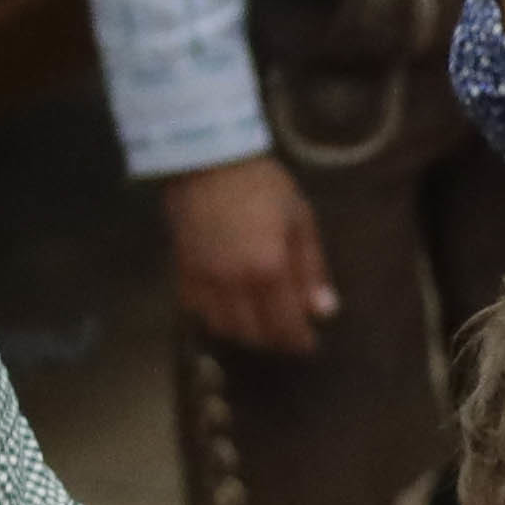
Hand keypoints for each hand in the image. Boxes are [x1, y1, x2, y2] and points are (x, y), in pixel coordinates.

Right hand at [161, 156, 332, 355]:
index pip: (285, 325)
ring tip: (261, 323)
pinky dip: (214, 316)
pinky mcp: (180, 269)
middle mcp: (232, 282)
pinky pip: (195, 308)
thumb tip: (324, 311)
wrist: (206, 160)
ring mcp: (202, 277)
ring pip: (221, 326)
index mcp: (268, 270)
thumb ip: (312, 271)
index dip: (298, 341)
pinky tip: (229, 307)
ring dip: (243, 332)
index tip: (308, 344)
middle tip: (287, 335)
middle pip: (252, 333)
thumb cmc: (263, 187)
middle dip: (273, 340)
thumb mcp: (300, 222)